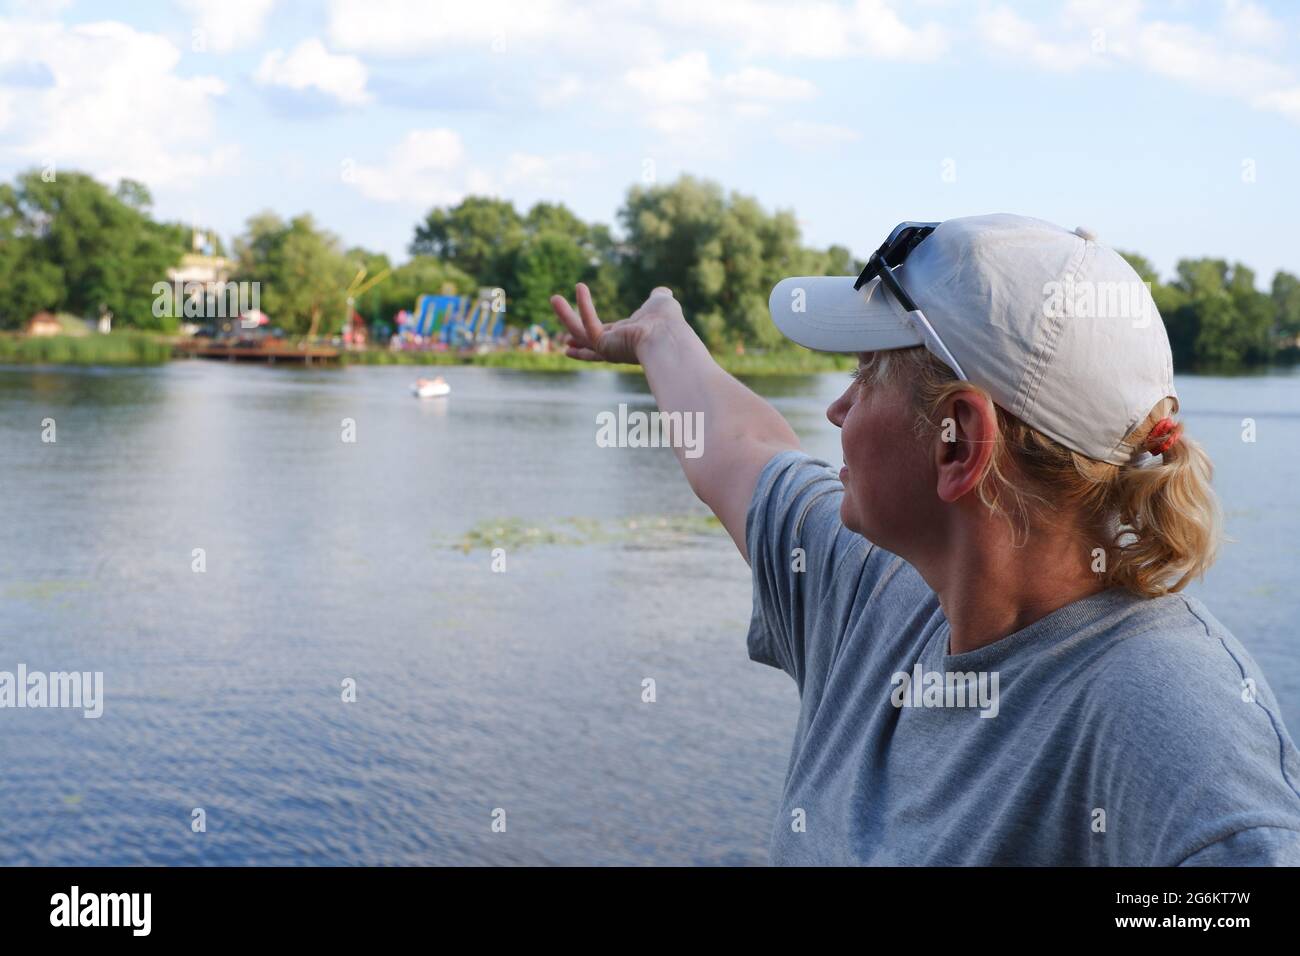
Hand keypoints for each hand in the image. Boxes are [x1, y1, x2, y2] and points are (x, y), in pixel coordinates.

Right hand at [549, 283, 683, 365]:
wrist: (670, 336)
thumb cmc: (667, 323)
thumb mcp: (660, 304)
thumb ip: (657, 299)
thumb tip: (661, 292)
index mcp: (625, 338)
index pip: (600, 334)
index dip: (586, 327)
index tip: (568, 337)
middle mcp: (614, 347)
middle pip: (584, 336)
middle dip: (568, 321)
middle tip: (555, 303)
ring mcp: (608, 348)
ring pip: (580, 332)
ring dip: (565, 315)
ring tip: (553, 298)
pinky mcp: (604, 346)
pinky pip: (589, 324)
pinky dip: (584, 306)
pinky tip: (580, 287)